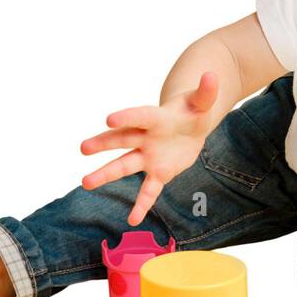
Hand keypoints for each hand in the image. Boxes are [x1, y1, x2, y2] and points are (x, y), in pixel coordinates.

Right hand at [79, 71, 220, 226]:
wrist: (192, 126)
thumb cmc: (193, 110)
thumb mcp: (202, 102)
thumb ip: (206, 92)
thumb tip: (213, 76)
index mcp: (156, 117)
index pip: (139, 116)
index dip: (126, 117)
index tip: (109, 119)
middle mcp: (146, 137)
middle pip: (122, 140)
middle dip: (103, 144)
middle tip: (83, 148)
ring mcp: (148, 156)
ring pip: (125, 166)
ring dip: (106, 174)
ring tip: (85, 183)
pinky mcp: (158, 173)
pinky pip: (148, 191)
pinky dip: (141, 205)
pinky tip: (132, 220)